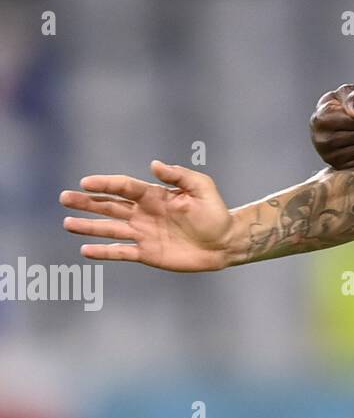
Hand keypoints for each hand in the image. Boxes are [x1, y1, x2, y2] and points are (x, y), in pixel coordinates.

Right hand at [60, 160, 234, 271]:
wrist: (224, 242)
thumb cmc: (215, 212)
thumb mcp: (202, 187)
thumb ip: (179, 175)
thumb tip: (154, 165)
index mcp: (155, 195)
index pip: (124, 187)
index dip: (105, 184)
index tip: (86, 182)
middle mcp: (144, 213)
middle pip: (110, 206)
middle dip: (87, 202)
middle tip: (64, 197)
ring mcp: (143, 233)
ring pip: (110, 228)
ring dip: (88, 226)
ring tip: (68, 222)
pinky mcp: (146, 252)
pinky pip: (120, 251)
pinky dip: (103, 251)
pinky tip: (85, 250)